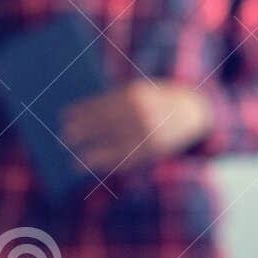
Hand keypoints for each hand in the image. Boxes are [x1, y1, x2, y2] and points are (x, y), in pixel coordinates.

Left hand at [62, 80, 211, 171]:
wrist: (194, 110)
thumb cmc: (157, 98)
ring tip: (75, 162)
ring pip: (113, 147)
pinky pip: (129, 159)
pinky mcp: (155, 150)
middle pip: (103, 125)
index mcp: (134, 95)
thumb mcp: (139, 90)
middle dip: (81, 132)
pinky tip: (97, 168)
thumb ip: (116, 99)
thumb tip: (82, 113)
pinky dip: (110, 165)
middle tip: (63, 138)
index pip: (99, 104)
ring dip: (92, 156)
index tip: (63, 117)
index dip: (80, 112)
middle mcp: (140, 115)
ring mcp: (148, 134)